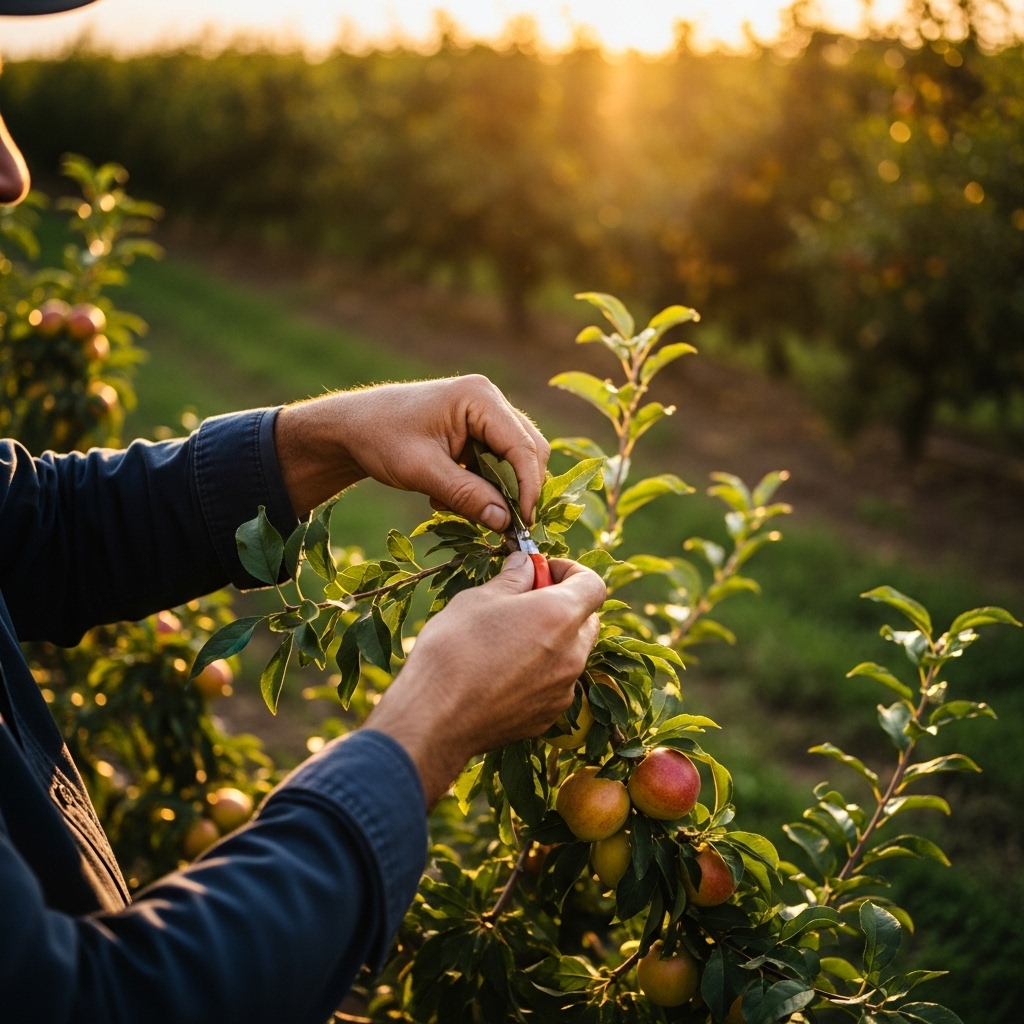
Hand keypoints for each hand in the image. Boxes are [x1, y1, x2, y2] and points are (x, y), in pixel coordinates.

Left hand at [274, 376, 548, 526]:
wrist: (351, 428)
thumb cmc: (380, 439)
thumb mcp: (422, 471)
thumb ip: (466, 495)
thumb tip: (505, 522)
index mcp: (479, 398)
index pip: (522, 447)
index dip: (528, 488)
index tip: (523, 523)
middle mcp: (489, 400)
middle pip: (527, 451)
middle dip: (515, 490)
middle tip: (499, 524)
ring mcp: (484, 413)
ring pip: (512, 460)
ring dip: (494, 490)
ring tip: (454, 504)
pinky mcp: (476, 429)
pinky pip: (495, 462)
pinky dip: (480, 485)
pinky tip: (447, 495)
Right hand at [365, 553, 606, 804]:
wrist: (435, 718)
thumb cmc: (454, 649)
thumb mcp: (479, 598)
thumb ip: (513, 579)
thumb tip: (525, 565)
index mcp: (560, 616)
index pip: (593, 585)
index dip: (571, 571)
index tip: (543, 571)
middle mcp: (573, 654)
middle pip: (587, 620)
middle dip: (563, 606)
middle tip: (524, 602)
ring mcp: (563, 690)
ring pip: (572, 654)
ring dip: (552, 640)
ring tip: (508, 640)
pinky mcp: (548, 716)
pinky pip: (555, 684)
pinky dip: (540, 672)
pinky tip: (503, 672)